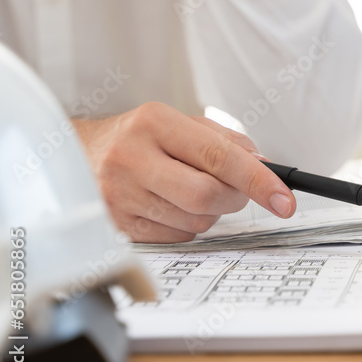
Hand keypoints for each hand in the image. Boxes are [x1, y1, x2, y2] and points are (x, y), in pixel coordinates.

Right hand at [74, 102, 295, 242]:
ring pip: (195, 222)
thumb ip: (226, 141)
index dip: (259, 180)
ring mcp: (119, 195)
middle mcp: (132, 157)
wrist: (77, 154)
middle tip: (232, 190)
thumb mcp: (180, 124)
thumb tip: (265, 166)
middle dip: (233, 198)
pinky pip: (177, 238)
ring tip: (188, 190)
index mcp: (155, 123)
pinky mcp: (116, 225)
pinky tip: (169, 206)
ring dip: (209, 213)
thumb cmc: (140, 138)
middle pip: (208, 196)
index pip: (220, 156)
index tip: (284, 200)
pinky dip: (186, 226)